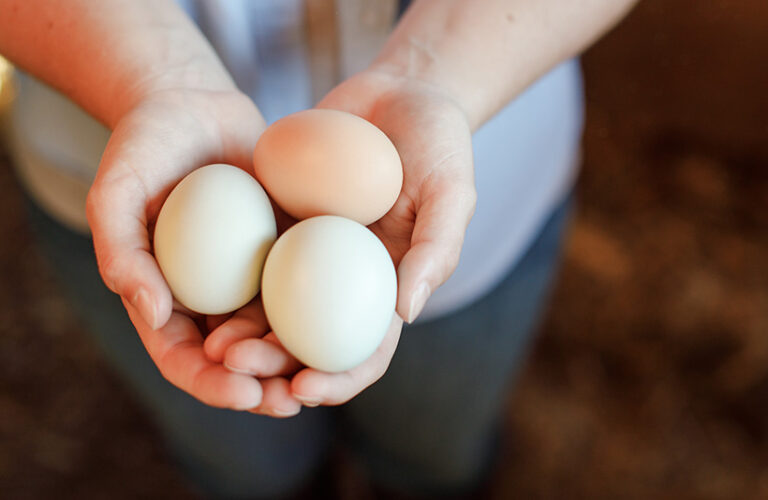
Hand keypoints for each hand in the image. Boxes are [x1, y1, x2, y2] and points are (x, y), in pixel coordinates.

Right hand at [86, 88, 301, 412]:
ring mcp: (253, 276)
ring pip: (280, 332)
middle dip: (265, 389)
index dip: (211, 384)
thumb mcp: (117, 190)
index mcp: (166, 299)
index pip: (183, 359)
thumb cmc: (144, 146)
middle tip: (295, 399)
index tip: (244, 391)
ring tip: (329, 378)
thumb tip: (152, 313)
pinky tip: (355, 321)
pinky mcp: (288, 250)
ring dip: (302, 362)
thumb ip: (120, 250)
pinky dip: (327, 308)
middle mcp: (212, 298)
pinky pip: (310, 284)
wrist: (193, 104)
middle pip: (238, 360)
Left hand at [214, 69, 475, 407]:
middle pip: (308, 340)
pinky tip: (198, 291)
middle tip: (236, 365)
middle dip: (273, 365)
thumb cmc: (439, 145)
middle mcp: (344, 279)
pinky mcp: (280, 219)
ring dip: (241, 333)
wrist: (401, 91)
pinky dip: (228, 279)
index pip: (366, 352)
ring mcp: (308, 251)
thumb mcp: (452, 193)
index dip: (338, 380)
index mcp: (387, 287)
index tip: (303, 390)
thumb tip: (404, 314)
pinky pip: (251, 254)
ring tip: (211, 343)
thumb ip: (434, 250)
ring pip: (271, 307)